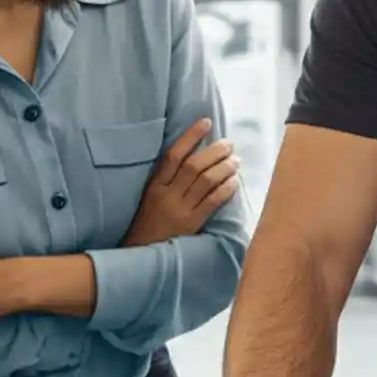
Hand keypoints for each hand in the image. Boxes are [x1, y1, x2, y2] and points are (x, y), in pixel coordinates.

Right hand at [123, 117, 239, 245]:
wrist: (140, 253)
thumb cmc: (148, 221)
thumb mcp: (150, 196)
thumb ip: (167, 178)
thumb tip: (193, 155)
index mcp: (155, 185)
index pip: (173, 155)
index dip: (190, 136)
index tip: (206, 123)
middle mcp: (167, 195)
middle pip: (194, 166)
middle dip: (214, 151)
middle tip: (229, 144)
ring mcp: (180, 210)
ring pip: (206, 181)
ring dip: (224, 168)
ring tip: (236, 160)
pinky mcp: (191, 224)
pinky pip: (212, 202)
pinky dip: (225, 189)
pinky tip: (234, 181)